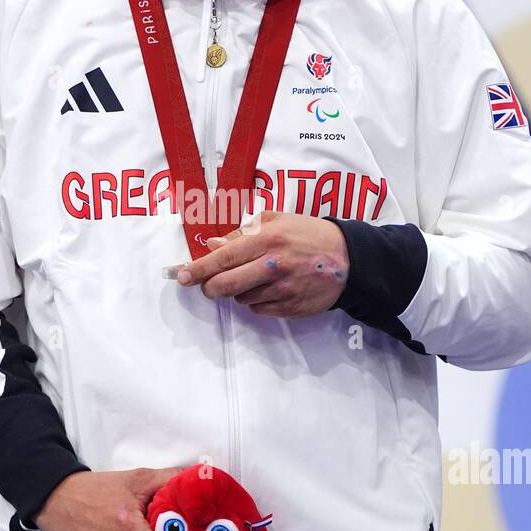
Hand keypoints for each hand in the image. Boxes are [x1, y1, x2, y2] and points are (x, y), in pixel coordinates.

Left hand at [175, 212, 348, 317]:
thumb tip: (212, 246)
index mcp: (268, 239)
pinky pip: (258, 309)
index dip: (198, 269)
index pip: (223, 258)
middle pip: (224, 286)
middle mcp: (273, 266)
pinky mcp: (290, 308)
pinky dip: (256, 300)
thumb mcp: (276, 221)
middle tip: (209, 284)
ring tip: (257, 277)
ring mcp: (282, 290)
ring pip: (240, 299)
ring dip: (238, 291)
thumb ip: (242, 233)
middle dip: (209, 287)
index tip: (181, 276)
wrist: (349, 259)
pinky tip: (271, 287)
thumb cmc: (308, 234)